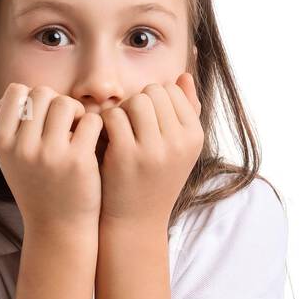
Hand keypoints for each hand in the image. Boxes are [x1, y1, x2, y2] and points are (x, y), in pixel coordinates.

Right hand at [0, 83, 103, 236]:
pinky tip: (92, 141)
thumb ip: (11, 127)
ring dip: (77, 112)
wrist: (57, 228)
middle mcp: (22, 148)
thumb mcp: (12, 160)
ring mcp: (49, 154)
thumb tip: (20, 90)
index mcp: (2, 144)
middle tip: (65, 123)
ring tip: (78, 130)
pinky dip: (95, 126)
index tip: (42, 116)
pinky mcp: (77, 161)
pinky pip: (90, 120)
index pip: (15, 92)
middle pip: (42, 93)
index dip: (32, 96)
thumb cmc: (37, 187)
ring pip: (65, 103)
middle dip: (56, 102)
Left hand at [96, 72, 202, 227]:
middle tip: (126, 125)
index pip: (172, 90)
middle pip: (153, 92)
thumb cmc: (153, 180)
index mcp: (194, 136)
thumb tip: (184, 76)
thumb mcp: (177, 149)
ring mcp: (154, 149)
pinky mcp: (127, 156)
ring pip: (134, 101)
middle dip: (135, 103)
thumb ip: (184, 111)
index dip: (152, 100)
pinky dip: (104, 123)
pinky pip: (114, 117)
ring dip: (121, 111)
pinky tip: (104, 139)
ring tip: (117, 131)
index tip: (143, 121)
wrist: (135, 222)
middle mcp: (179, 142)